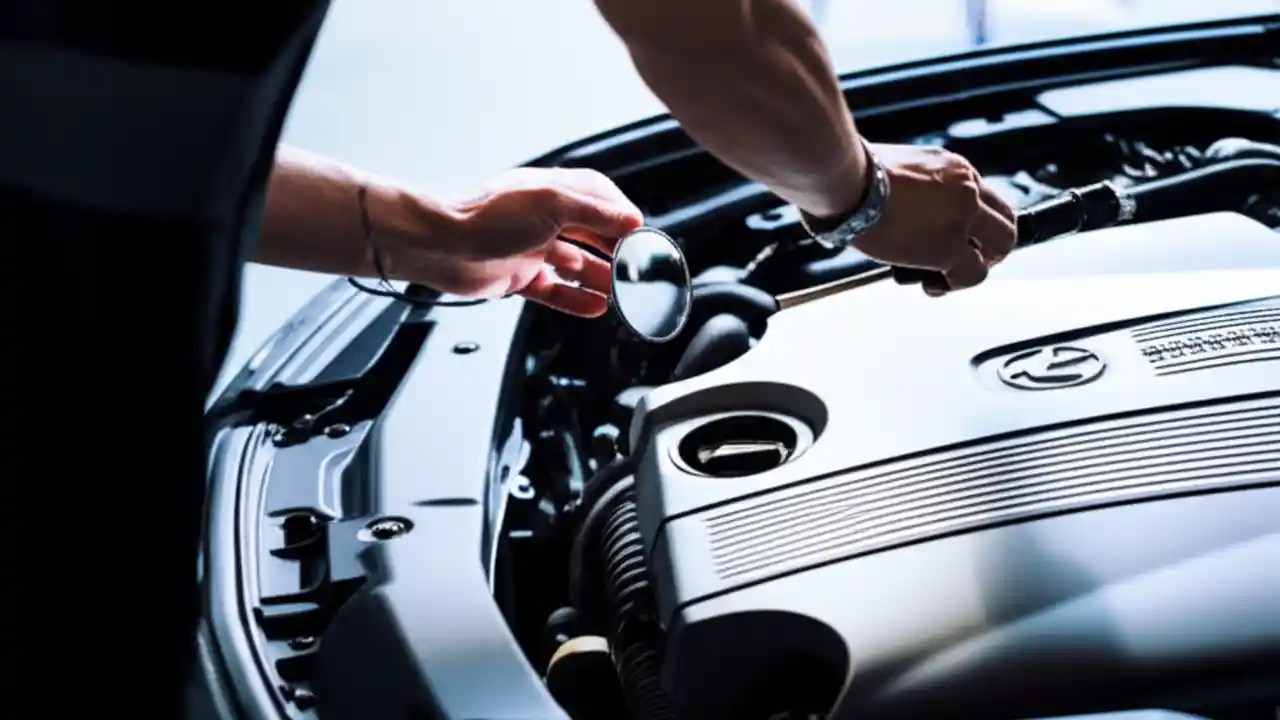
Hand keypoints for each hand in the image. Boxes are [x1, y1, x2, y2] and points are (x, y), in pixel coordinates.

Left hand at [387, 167, 642, 316]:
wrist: (439, 246)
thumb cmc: (484, 216)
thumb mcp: (552, 204)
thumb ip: (595, 212)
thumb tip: (631, 219)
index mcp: (553, 192)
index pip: (599, 200)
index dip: (622, 217)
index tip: (642, 236)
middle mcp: (543, 218)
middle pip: (591, 234)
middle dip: (616, 252)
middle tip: (638, 270)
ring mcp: (530, 247)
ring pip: (576, 264)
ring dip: (601, 279)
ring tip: (624, 294)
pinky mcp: (518, 275)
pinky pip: (555, 289)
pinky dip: (575, 299)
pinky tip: (595, 307)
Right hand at [851, 144, 1015, 296]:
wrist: (848, 181)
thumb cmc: (856, 173)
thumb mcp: (897, 166)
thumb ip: (913, 186)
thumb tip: (897, 204)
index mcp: (954, 168)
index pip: (983, 197)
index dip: (975, 222)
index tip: (958, 235)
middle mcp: (966, 190)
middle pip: (1005, 221)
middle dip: (989, 245)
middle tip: (967, 258)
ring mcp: (961, 219)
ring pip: (1000, 247)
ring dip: (978, 264)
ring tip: (950, 276)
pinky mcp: (948, 247)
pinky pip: (973, 273)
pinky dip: (957, 283)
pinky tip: (934, 284)